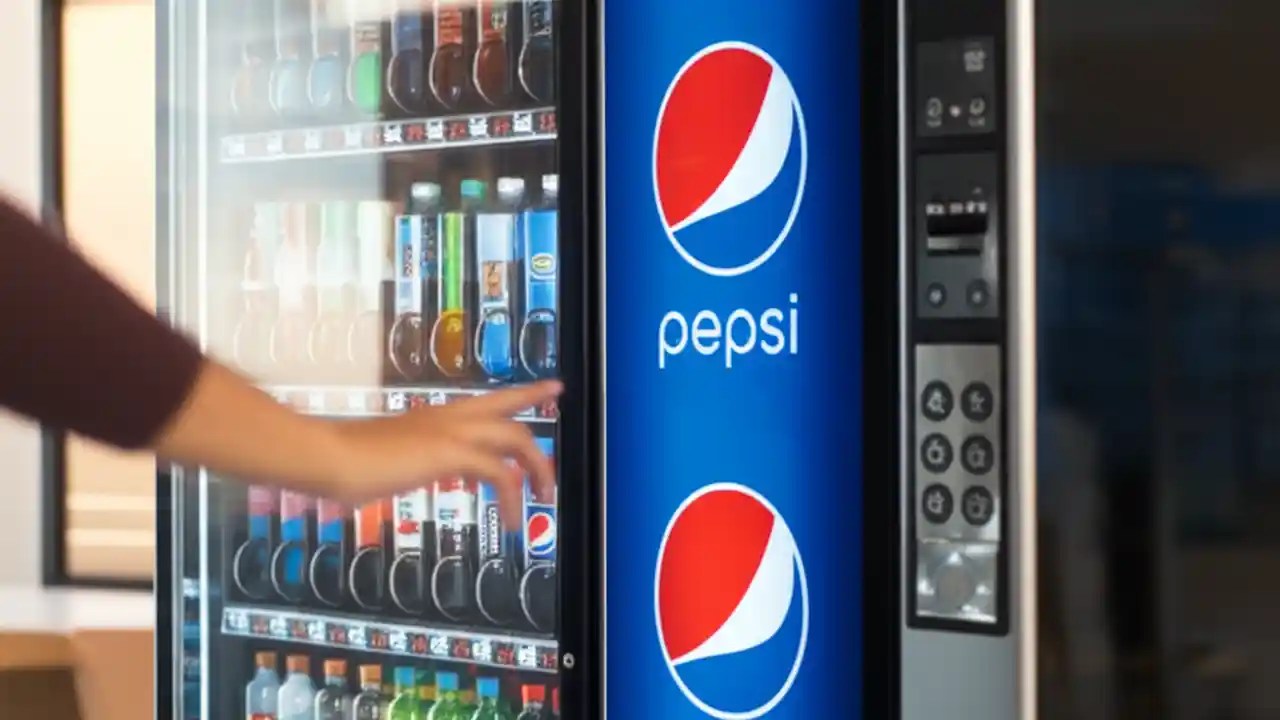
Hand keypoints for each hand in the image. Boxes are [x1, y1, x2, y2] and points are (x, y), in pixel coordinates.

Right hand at [325, 380, 561, 526]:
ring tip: (538, 501)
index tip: (553, 387)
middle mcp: (450, 418)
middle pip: (513, 417)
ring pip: (517, 439)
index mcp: (438, 416)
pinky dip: (513, 498)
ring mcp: (452, 432)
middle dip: (539, 450)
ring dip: (536, 471)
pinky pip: (501, 473)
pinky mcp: (451, 452)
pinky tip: (511, 520)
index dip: (526, 393)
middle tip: (550, 479)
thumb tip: (411, 469)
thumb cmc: (347, 460)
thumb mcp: (391, 457)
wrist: (330, 456)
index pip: (492, 400)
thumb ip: (411, 459)